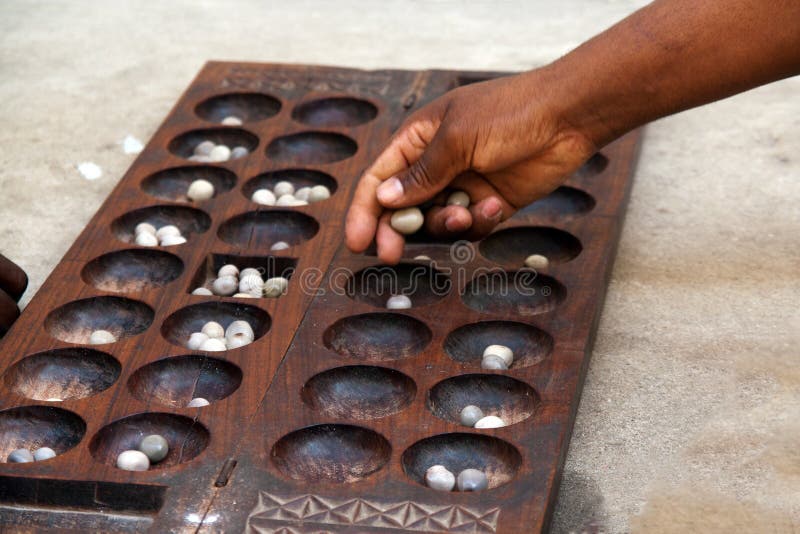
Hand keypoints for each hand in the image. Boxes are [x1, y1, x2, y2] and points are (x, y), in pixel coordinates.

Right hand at [345, 70, 596, 263]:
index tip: (356, 242)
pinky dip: (478, 222)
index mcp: (419, 139)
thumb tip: (385, 199)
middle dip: (397, 230)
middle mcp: (437, 164)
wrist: (569, 117)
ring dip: (445, 224)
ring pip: (437, 221)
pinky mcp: (491, 201)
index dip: (365, 211)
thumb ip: (421, 175)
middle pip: (403, 207)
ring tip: (463, 215)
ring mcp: (464, 184)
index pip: (380, 179)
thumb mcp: (457, 140)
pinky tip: (494, 208)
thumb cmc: (510, 113)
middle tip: (391, 255)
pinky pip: (471, 225)